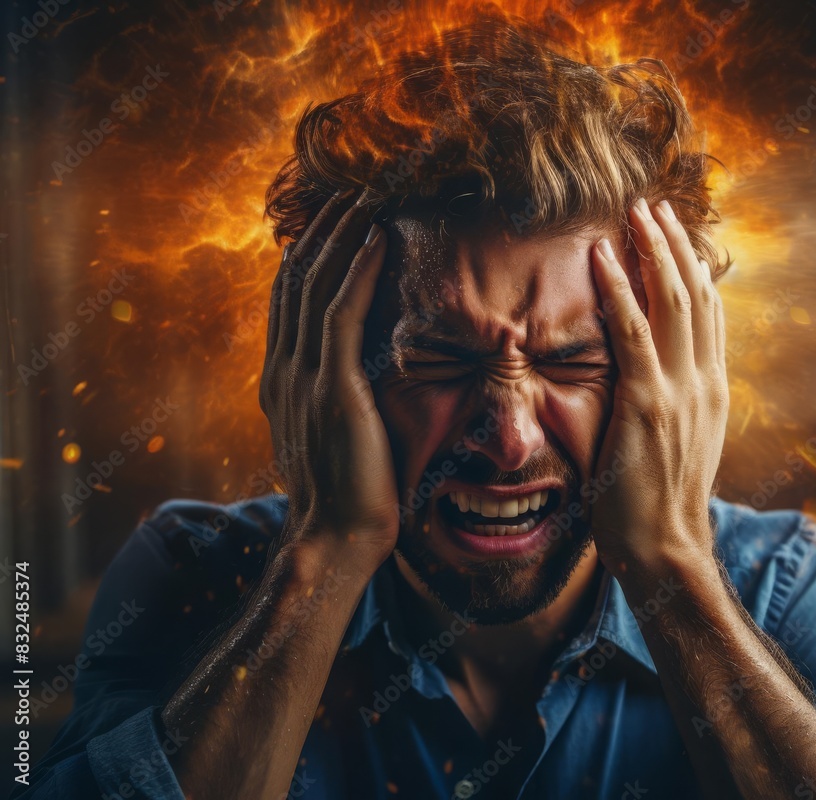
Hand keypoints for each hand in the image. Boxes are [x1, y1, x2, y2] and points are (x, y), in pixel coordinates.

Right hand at [259, 191, 398, 565]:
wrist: (334, 541)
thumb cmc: (345, 493)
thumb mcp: (330, 435)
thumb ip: (332, 396)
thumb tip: (356, 373)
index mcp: (282, 377)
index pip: (291, 297)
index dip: (309, 249)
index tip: (335, 214)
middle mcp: (284, 368)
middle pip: (297, 277)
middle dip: (323, 226)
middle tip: (350, 183)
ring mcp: (303, 377)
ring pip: (316, 285)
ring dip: (341, 232)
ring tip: (365, 191)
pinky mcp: (332, 389)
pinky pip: (341, 314)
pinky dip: (357, 269)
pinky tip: (376, 235)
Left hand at [589, 197, 728, 576]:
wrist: (665, 547)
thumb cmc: (660, 502)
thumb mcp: (679, 444)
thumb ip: (674, 403)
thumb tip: (654, 377)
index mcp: (712, 389)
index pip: (709, 314)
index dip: (694, 270)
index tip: (678, 237)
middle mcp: (704, 381)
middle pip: (696, 295)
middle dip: (676, 245)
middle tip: (655, 206)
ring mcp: (679, 390)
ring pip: (672, 301)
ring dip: (653, 250)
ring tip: (635, 212)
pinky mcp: (647, 404)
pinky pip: (632, 331)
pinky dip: (618, 288)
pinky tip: (602, 255)